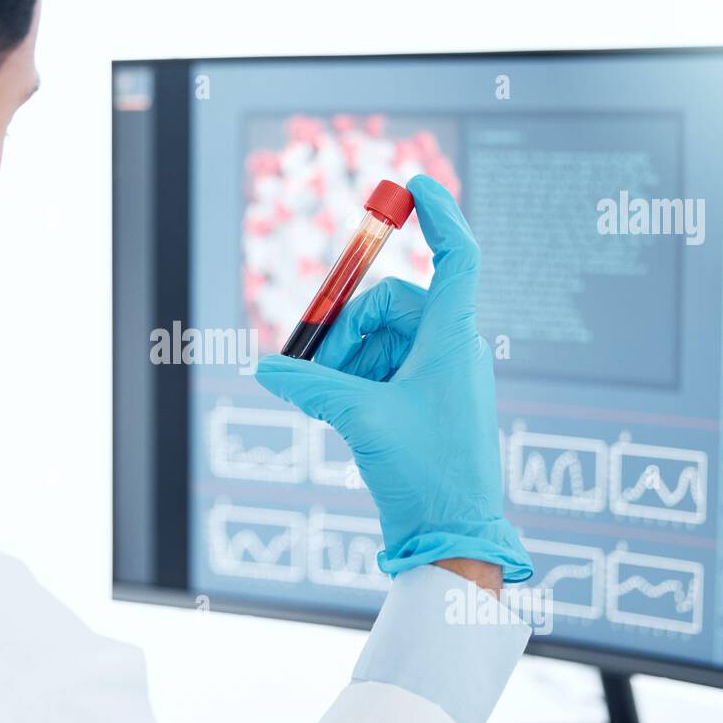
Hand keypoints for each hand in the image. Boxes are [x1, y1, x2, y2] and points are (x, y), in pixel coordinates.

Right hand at [255, 175, 531, 584]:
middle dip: (350, 328)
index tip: (415, 186)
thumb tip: (267, 369)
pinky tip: (342, 416)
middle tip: (318, 368)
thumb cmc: (427, 474)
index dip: (440, 216)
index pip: (456, 256)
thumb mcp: (361, 420)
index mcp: (453, 339)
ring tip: (332, 404)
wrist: (453, 537)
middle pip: (394, 303)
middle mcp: (451, 350)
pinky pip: (385, 370)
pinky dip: (357, 382)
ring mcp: (440, 377)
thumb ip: (311, 388)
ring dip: (349, 362)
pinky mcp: (426, 402)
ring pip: (384, 340)